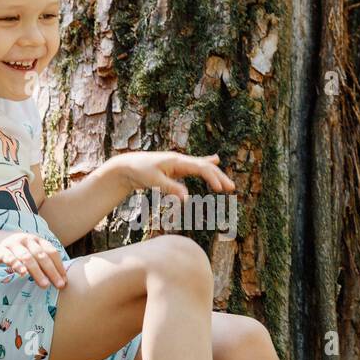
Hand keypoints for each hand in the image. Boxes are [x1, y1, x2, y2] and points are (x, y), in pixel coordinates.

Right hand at [0, 229, 67, 287]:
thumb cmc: (13, 248)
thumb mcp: (28, 250)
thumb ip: (40, 258)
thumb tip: (58, 276)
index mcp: (36, 240)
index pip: (51, 252)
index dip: (59, 266)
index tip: (65, 280)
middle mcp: (26, 239)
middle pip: (41, 256)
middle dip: (52, 271)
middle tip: (59, 285)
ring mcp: (12, 243)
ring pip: (27, 257)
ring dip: (37, 272)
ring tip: (44, 285)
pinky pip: (9, 257)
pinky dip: (17, 265)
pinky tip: (23, 274)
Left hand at [117, 151, 234, 200]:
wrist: (127, 165)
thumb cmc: (139, 171)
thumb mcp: (154, 180)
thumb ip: (171, 188)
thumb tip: (187, 198)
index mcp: (177, 161)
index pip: (200, 168)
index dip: (212, 178)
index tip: (219, 190)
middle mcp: (181, 160)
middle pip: (205, 167)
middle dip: (219, 177)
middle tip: (232, 188)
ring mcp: (179, 164)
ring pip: (202, 167)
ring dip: (216, 174)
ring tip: (228, 183)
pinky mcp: (176, 169)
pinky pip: (195, 167)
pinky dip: (206, 165)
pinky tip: (215, 160)